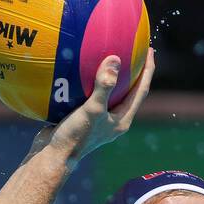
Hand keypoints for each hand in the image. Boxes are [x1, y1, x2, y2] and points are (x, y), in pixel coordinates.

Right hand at [35, 48, 155, 162]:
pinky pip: (93, 94)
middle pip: (129, 90)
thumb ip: (104, 86)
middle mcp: (114, 119)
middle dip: (134, 70)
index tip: (150, 50)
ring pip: (111, 92)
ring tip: (111, 54)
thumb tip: (115, 60)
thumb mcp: (92, 109)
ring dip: (113, 75)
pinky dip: (92, 80)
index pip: (141, 90)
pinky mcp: (84, 117)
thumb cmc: (76, 136)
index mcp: (122, 119)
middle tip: (135, 48)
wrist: (54, 155)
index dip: (147, 70)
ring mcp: (100, 119)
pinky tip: (83, 68)